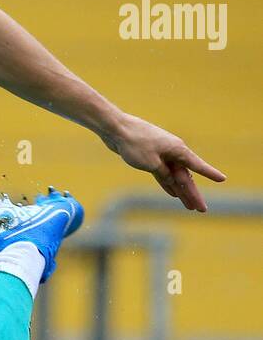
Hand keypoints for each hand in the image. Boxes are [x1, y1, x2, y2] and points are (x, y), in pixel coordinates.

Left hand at [102, 113, 225, 210]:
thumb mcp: (152, 163)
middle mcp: (173, 152)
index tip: (223, 179)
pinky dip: (168, 184)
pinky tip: (173, 194)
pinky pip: (163, 174)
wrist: (116, 129)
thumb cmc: (135, 143)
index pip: (197, 165)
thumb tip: (172, 181)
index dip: (210, 173)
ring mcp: (162, 155)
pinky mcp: (150, 158)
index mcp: (178, 150)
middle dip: (193, 194)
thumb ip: (164, 174)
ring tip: (190, 207)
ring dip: (181, 192)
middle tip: (201, 210)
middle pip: (185, 177)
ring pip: (174, 177)